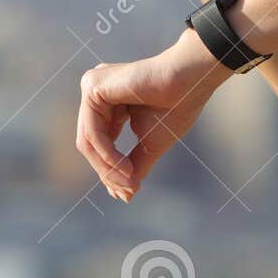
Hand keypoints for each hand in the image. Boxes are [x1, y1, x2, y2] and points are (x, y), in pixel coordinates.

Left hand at [77, 29, 233, 200]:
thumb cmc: (175, 107)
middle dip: (108, 172)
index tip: (127, 194)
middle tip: (128, 192)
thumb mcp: (149, 144)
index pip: (99, 143)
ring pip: (88, 141)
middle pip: (90, 144)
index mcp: (107, 103)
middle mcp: (95, 94)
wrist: (189, 82)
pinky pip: (93, 131)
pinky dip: (107, 154)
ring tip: (130, 181)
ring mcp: (91, 87)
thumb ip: (133, 165)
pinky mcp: (92, 87)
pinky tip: (125, 167)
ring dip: (108, 167)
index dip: (110, 171)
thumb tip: (124, 195)